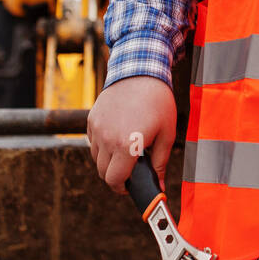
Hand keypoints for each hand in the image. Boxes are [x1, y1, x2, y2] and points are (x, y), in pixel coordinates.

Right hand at [87, 75, 176, 194]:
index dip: (122, 188)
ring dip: (109, 161)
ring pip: (96, 158)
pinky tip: (118, 136)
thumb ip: (161, 162)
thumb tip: (159, 185)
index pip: (115, 180)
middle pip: (103, 172)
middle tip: (131, 170)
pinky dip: (102, 146)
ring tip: (126, 150)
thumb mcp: (167, 133)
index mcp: (127, 145)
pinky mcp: (91, 119)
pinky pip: (92, 142)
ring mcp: (97, 128)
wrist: (140, 71)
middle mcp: (107, 139)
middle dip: (116, 176)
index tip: (130, 188)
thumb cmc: (158, 102)